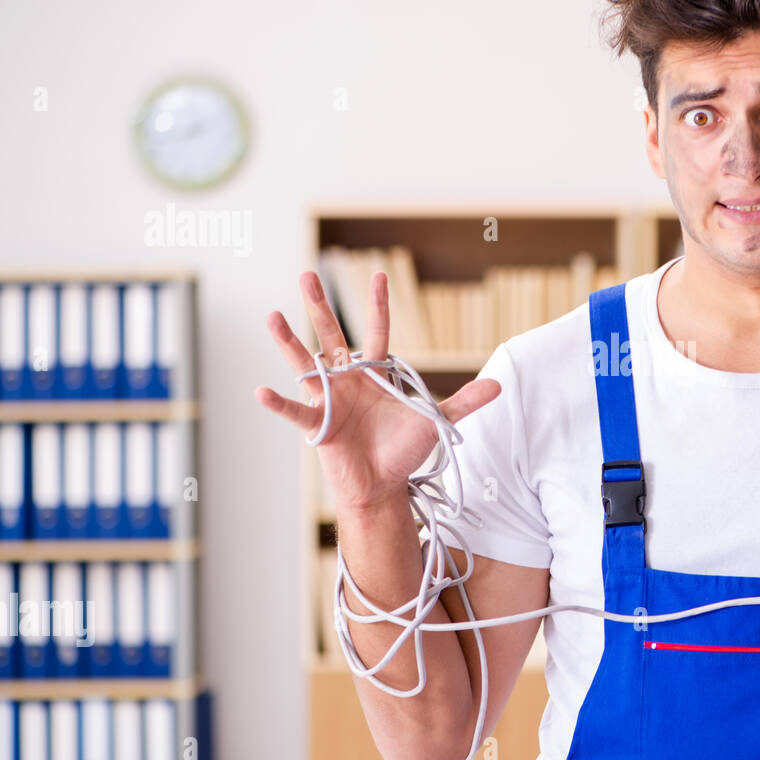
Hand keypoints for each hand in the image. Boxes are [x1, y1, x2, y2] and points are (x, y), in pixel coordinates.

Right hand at [255, 269, 500, 511]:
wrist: (383, 484)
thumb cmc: (405, 450)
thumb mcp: (437, 421)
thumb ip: (464, 401)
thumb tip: (498, 385)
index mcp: (375, 375)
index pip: (376, 332)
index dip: (377, 305)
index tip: (379, 274)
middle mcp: (348, 380)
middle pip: (332, 336)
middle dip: (320, 306)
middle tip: (307, 275)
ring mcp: (329, 400)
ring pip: (306, 365)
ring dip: (290, 342)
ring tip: (273, 316)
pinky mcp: (317, 425)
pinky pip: (295, 410)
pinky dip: (278, 403)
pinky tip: (261, 390)